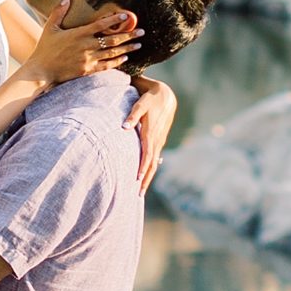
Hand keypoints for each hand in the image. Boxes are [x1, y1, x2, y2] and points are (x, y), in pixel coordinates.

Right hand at [28, 0, 139, 85]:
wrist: (41, 71)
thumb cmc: (44, 49)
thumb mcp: (50, 28)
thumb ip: (59, 12)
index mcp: (78, 34)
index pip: (101, 24)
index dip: (115, 20)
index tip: (127, 16)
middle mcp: (86, 46)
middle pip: (112, 39)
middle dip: (129, 35)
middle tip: (141, 32)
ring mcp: (88, 59)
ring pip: (112, 53)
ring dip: (127, 48)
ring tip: (138, 45)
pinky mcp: (87, 70)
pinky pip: (106, 66)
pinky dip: (117, 62)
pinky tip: (125, 58)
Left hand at [124, 74, 177, 192]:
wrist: (166, 95)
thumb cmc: (150, 98)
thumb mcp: (141, 103)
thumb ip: (132, 115)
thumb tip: (124, 127)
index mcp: (151, 134)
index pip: (147, 155)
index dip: (142, 168)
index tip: (138, 180)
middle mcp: (157, 140)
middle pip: (152, 164)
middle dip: (145, 180)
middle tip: (138, 195)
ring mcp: (159, 141)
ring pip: (154, 163)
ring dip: (148, 177)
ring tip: (141, 190)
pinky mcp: (159, 140)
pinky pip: (155, 158)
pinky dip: (151, 168)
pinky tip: (147, 175)